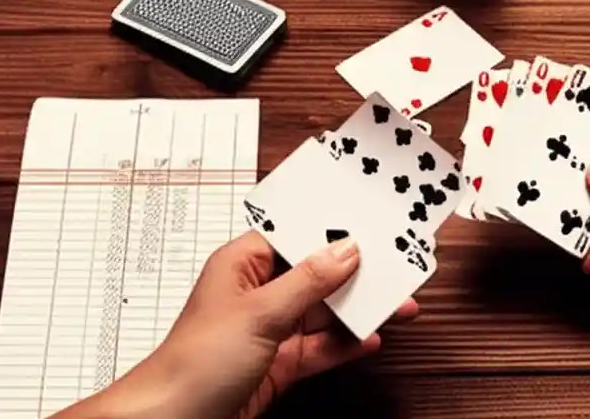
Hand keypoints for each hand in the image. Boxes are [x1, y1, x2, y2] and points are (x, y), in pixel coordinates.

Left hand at [70, 233, 417, 418]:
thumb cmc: (192, 363)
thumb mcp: (259, 312)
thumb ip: (308, 282)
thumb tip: (345, 251)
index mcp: (241, 265)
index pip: (294, 236)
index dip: (331, 230)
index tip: (368, 224)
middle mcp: (255, 295)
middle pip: (315, 275)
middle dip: (355, 274)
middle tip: (395, 266)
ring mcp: (268, 332)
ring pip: (322, 314)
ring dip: (358, 311)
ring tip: (396, 305)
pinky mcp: (277, 366)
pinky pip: (320, 349)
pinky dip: (346, 345)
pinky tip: (371, 338)